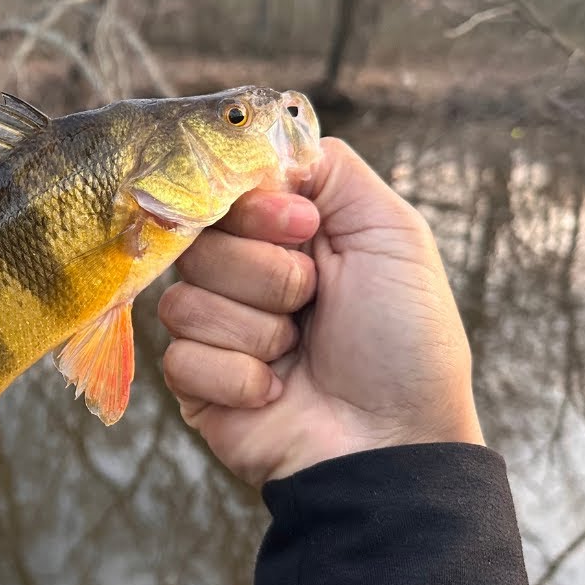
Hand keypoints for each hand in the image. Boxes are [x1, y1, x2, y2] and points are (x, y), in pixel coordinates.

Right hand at [159, 138, 483, 486]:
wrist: (393, 444)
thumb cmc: (406, 342)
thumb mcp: (392, 233)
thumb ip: (331, 170)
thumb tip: (269, 141)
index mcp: (284, 235)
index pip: (224, 192)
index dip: (255, 210)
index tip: (304, 232)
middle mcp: (243, 276)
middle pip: (197, 244)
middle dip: (265, 277)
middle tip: (312, 304)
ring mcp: (216, 330)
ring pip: (183, 301)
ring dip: (256, 332)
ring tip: (298, 355)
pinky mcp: (195, 383)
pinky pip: (178, 358)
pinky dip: (239, 377)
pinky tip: (276, 393)